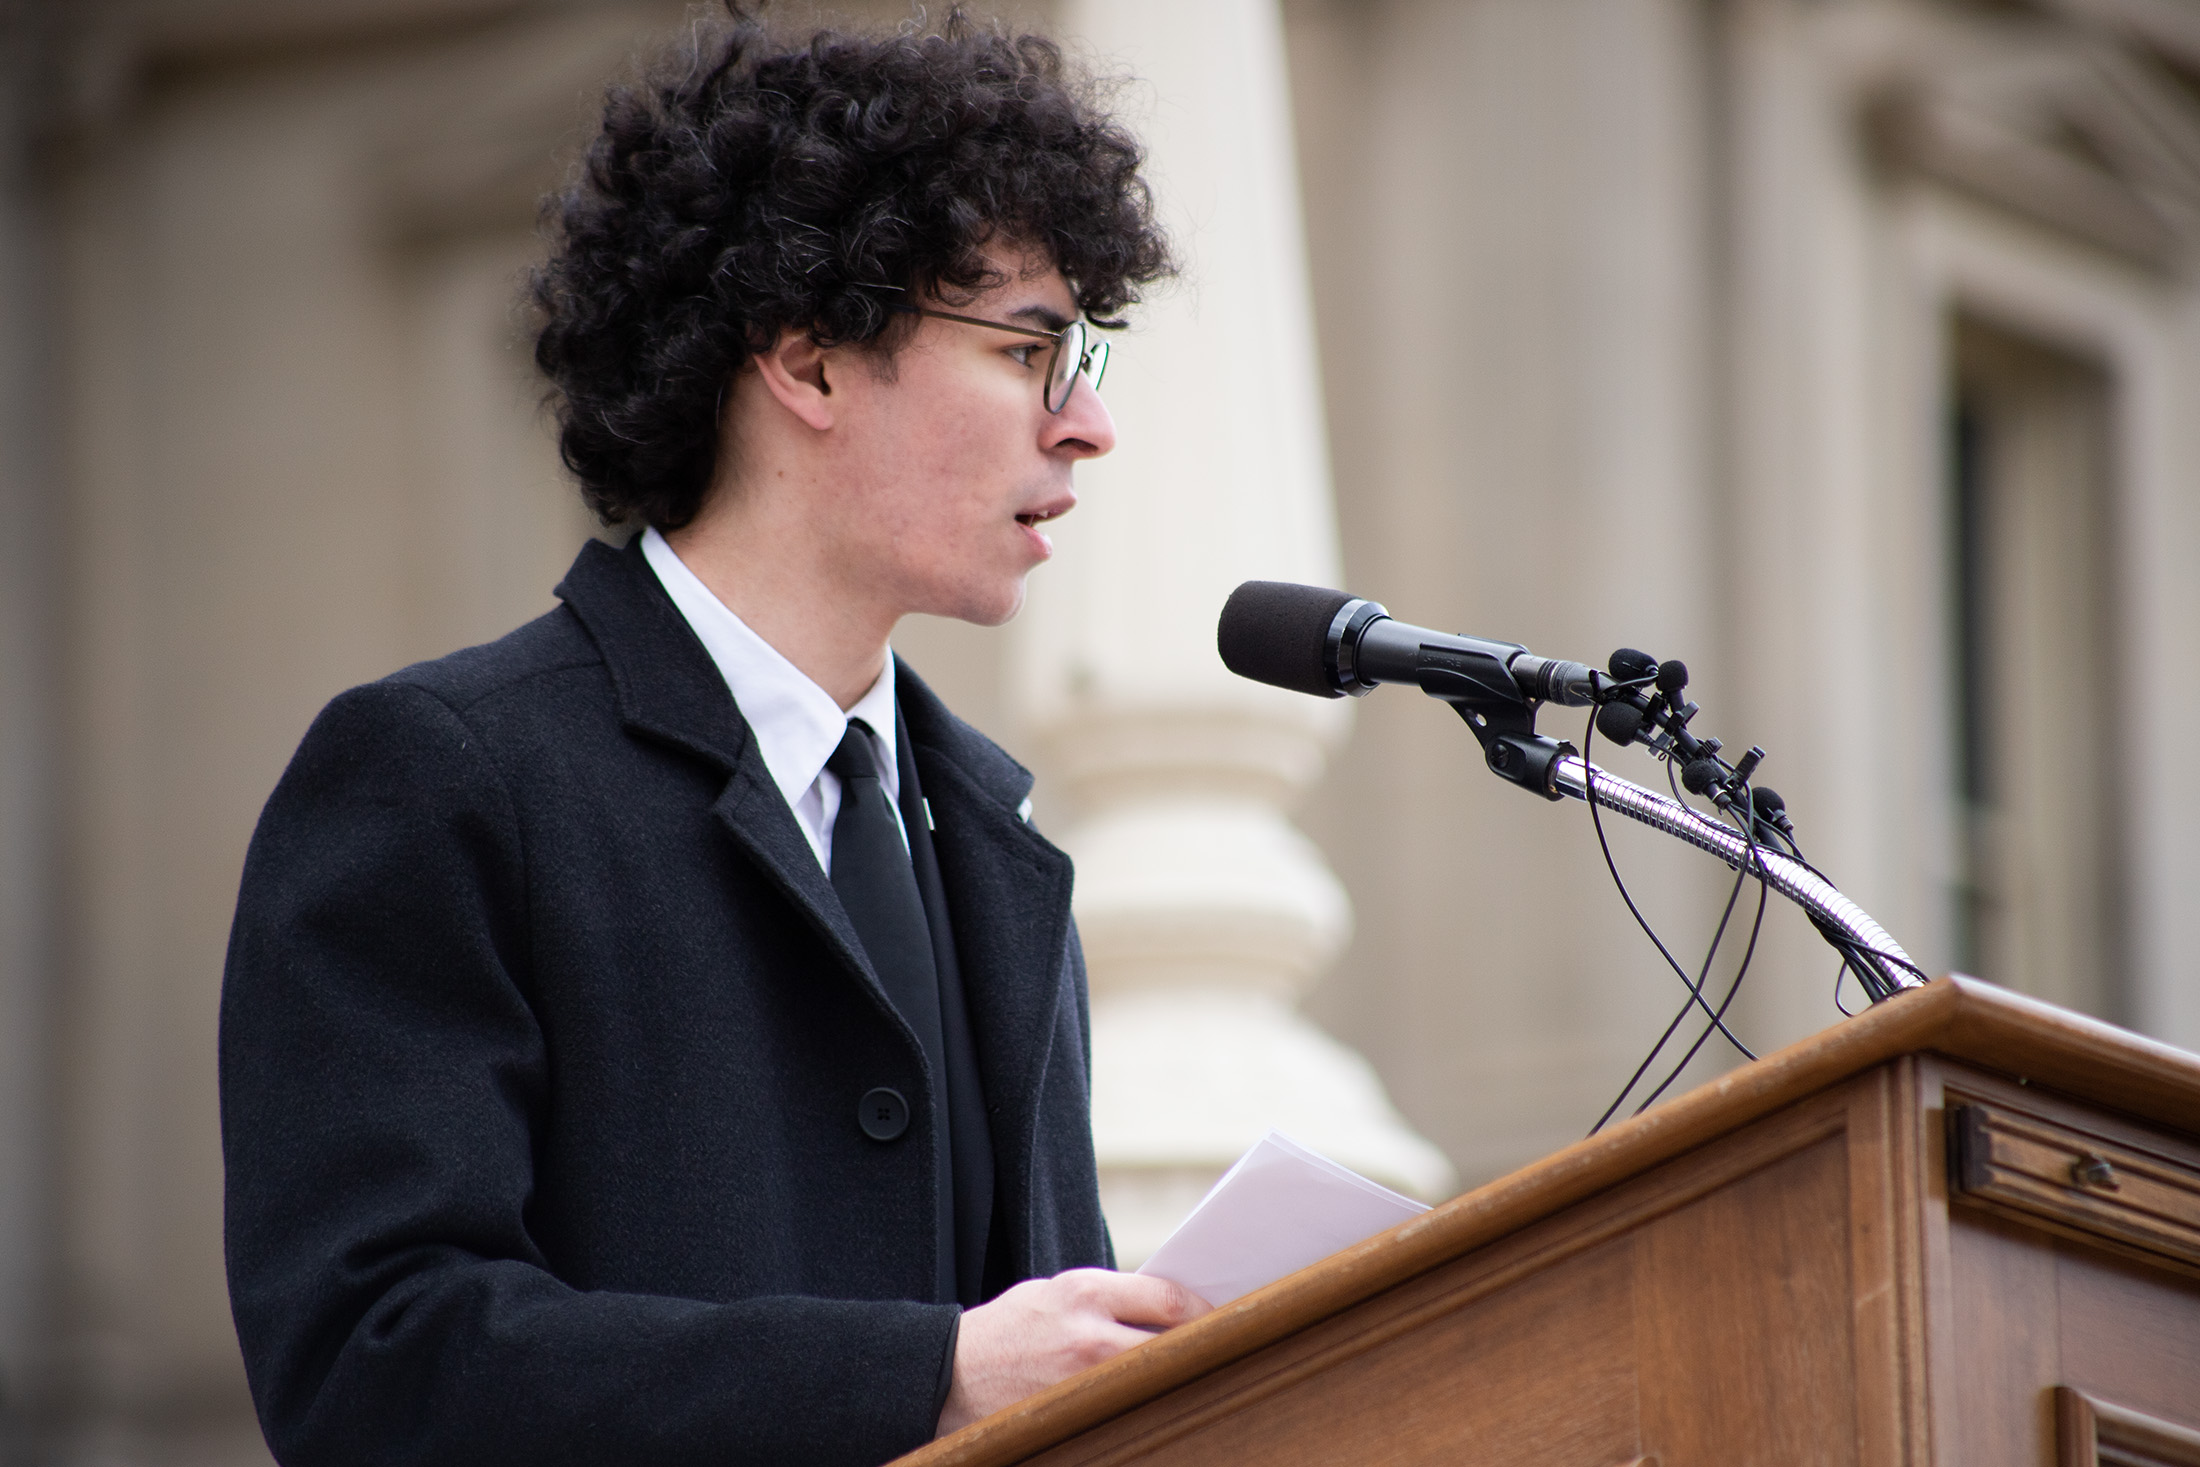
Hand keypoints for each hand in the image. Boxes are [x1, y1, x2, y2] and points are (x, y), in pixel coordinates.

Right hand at [935, 1268, 1210, 1435]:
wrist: (949, 1377)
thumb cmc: (1010, 1330)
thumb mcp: (1055, 1292)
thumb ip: (1111, 1297)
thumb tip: (1174, 1311)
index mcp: (1083, 1292)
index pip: (1170, 1298)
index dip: (1205, 1310)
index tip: (1225, 1316)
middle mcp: (1088, 1338)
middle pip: (1175, 1345)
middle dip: (1205, 1349)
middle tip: (1232, 1354)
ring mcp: (1083, 1386)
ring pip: (1159, 1383)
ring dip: (1184, 1382)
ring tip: (1204, 1382)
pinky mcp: (1077, 1419)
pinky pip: (1133, 1415)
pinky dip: (1152, 1410)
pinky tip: (1164, 1409)